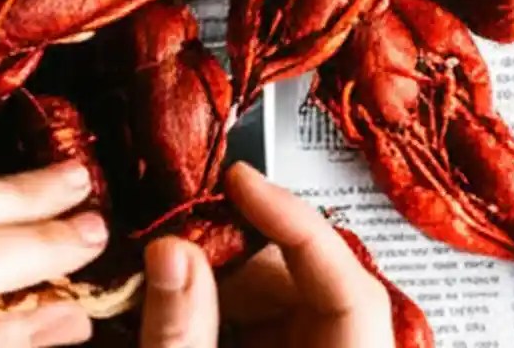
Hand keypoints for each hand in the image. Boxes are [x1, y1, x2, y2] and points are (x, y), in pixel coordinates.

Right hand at [139, 162, 394, 347]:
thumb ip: (181, 332)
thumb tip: (171, 251)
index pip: (352, 291)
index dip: (298, 226)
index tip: (240, 180)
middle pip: (308, 289)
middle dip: (234, 261)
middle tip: (170, 247)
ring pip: (281, 304)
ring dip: (218, 291)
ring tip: (160, 293)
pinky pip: (265, 328)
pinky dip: (218, 315)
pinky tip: (179, 320)